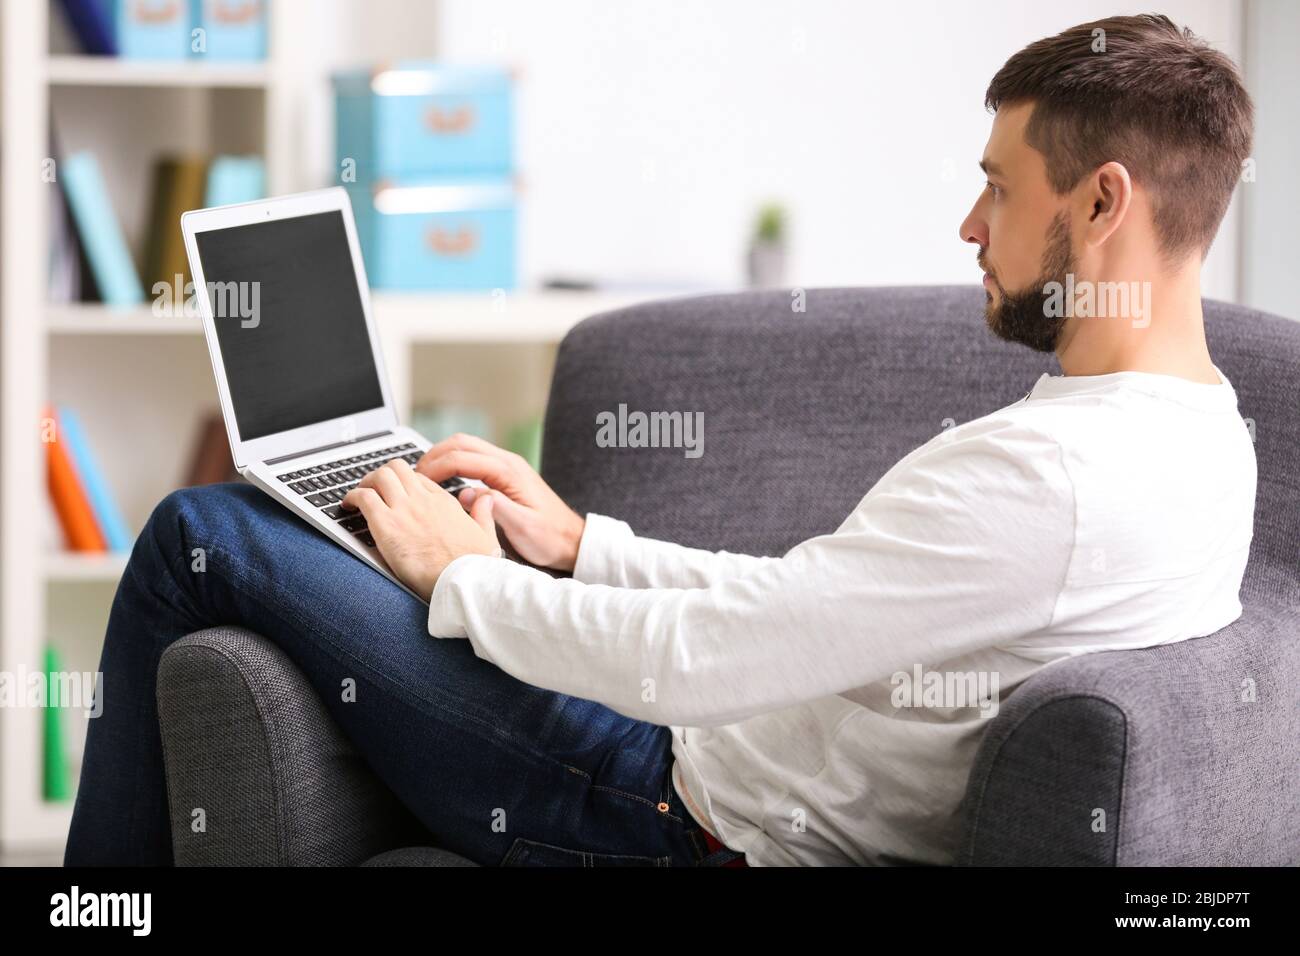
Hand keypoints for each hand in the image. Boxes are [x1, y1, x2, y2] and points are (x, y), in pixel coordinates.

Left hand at [340, 458, 500, 600]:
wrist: (462, 580)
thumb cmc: (475, 565)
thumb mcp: (487, 535)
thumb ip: (484, 514)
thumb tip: (486, 499)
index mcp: (446, 502)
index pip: (420, 479)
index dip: (405, 484)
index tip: (397, 495)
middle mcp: (424, 500)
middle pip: (398, 468)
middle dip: (382, 475)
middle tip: (373, 489)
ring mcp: (405, 509)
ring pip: (379, 476)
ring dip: (365, 482)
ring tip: (357, 496)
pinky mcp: (387, 524)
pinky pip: (363, 497)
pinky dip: (352, 498)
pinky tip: (348, 506)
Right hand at [415, 433, 586, 571]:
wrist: (571, 540)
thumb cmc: (549, 538)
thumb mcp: (522, 527)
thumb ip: (494, 508)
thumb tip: (465, 493)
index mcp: (510, 472)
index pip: (463, 458)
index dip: (436, 466)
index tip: (417, 481)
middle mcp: (508, 462)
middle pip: (461, 443)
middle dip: (434, 455)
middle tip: (413, 476)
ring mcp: (507, 466)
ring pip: (466, 447)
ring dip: (442, 457)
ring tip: (422, 477)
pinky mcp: (505, 474)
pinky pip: (473, 459)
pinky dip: (453, 463)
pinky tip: (442, 481)